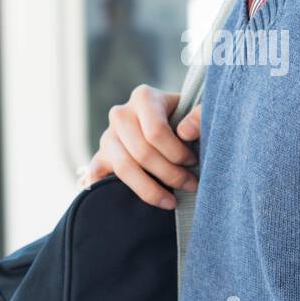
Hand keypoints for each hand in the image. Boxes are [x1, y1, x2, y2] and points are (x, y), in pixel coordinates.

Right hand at [81, 85, 201, 208]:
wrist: (171, 124)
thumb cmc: (188, 119)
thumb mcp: (200, 110)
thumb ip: (200, 115)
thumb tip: (186, 133)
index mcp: (144, 97)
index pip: (155, 131)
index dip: (177, 152)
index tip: (193, 162)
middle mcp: (121, 114)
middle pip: (141, 153)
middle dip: (170, 174)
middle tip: (191, 184)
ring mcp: (107, 136)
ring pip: (123, 168)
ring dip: (150, 189)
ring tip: (172, 201)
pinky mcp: (100, 157)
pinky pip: (99, 177)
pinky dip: (111, 192)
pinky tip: (131, 203)